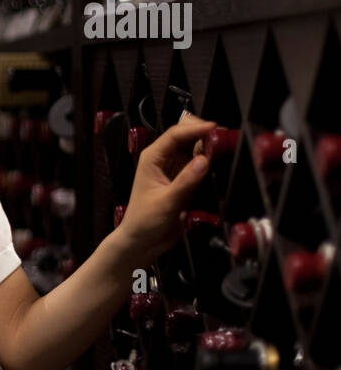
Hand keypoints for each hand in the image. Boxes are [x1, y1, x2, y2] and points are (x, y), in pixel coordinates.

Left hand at [117, 112, 217, 268]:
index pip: (175, 134)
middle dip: (204, 132)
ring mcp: (175, 168)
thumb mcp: (167, 202)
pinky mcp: (184, 179)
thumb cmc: (146, 221)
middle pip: (186, 135)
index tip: (216, 128)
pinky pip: (199, 162)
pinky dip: (210, 159)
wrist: (142, 241)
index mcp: (153, 157)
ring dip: (209, 145)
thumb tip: (205, 160)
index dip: (196, 128)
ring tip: (227, 146)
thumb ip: (186, 181)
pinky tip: (221, 160)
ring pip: (195, 147)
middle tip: (225, 137)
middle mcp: (163, 158)